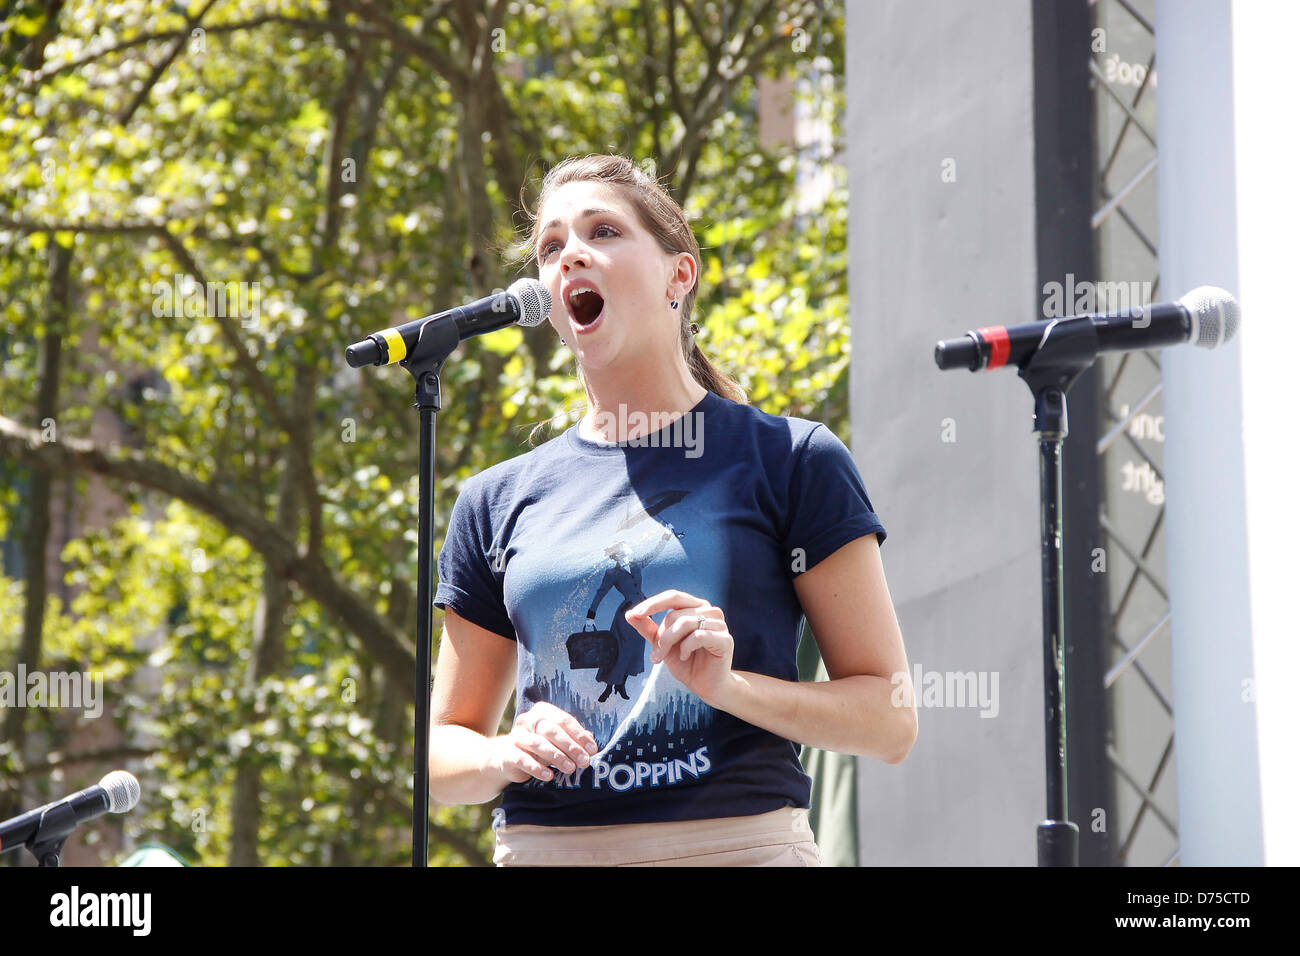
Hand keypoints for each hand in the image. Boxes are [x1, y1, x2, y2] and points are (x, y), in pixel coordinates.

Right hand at [488, 701, 598, 784]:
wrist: (507, 758)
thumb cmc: (539, 748)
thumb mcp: (557, 742)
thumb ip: (573, 739)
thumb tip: (591, 740)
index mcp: (542, 712)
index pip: (564, 720)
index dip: (580, 735)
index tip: (593, 750)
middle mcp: (527, 720)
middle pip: (551, 730)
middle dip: (570, 747)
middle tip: (584, 762)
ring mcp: (516, 736)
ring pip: (537, 743)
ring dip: (556, 757)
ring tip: (570, 768)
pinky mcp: (507, 754)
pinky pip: (522, 759)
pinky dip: (537, 768)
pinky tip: (549, 775)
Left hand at [624, 590, 734, 705]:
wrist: (706, 686)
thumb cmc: (687, 663)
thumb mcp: (662, 644)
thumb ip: (648, 628)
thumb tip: (629, 614)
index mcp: (696, 607)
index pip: (673, 597)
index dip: (653, 603)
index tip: (635, 614)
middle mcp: (710, 611)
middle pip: (675, 614)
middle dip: (661, 636)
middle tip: (657, 654)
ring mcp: (719, 624)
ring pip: (685, 623)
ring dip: (669, 642)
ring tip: (669, 656)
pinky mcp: (725, 639)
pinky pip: (698, 636)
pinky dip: (686, 647)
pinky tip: (685, 656)